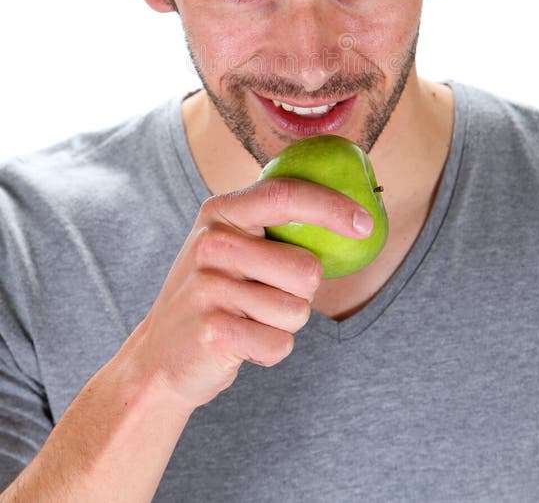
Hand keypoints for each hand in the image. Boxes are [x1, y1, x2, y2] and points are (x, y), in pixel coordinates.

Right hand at [125, 178, 373, 413]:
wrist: (160, 356)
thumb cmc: (218, 294)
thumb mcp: (234, 245)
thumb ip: (276, 224)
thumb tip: (354, 212)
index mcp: (222, 212)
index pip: (285, 195)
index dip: (331, 206)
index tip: (366, 223)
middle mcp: (211, 242)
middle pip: (306, 268)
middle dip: (304, 293)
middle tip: (269, 296)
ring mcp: (208, 287)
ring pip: (297, 311)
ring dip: (285, 324)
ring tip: (249, 319)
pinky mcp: (213, 332)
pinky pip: (279, 344)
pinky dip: (270, 351)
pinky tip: (240, 344)